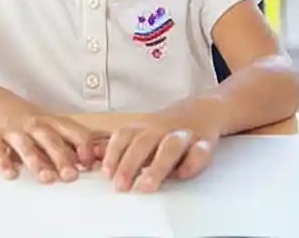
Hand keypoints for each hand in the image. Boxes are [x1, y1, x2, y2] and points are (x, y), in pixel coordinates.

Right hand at [0, 86, 98, 183]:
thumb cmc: (27, 118)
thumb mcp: (50, 123)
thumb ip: (72, 140)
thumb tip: (102, 152)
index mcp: (52, 123)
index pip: (73, 132)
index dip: (83, 146)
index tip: (91, 163)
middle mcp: (35, 126)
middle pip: (51, 141)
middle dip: (62, 158)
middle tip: (71, 176)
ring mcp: (15, 131)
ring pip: (27, 147)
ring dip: (37, 162)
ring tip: (46, 178)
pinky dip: (3, 161)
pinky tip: (10, 173)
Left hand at [99, 104, 221, 192]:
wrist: (204, 110)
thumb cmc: (167, 129)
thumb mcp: (142, 132)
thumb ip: (122, 146)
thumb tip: (92, 156)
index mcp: (144, 127)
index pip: (124, 137)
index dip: (113, 155)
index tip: (106, 175)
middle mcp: (162, 129)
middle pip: (144, 143)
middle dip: (130, 165)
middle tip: (121, 187)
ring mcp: (184, 135)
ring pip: (170, 147)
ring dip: (157, 166)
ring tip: (147, 186)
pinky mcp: (205, 142)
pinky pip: (200, 152)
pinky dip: (191, 164)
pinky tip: (181, 175)